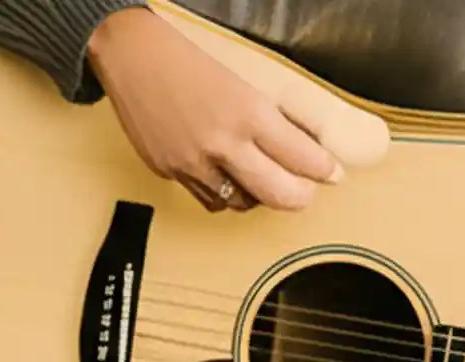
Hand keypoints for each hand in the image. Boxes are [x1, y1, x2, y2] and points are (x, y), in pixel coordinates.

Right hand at [86, 7, 389, 211]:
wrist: (131, 55)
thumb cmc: (189, 62)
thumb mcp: (245, 84)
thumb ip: (273, 120)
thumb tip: (306, 148)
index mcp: (249, 114)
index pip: (304, 159)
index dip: (325, 171)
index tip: (333, 174)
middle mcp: (223, 144)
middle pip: (280, 195)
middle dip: (301, 197)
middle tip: (306, 191)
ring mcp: (193, 162)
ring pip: (243, 203)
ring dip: (259, 196)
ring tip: (263, 180)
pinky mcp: (169, 171)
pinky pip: (208, 197)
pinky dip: (224, 192)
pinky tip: (227, 175)